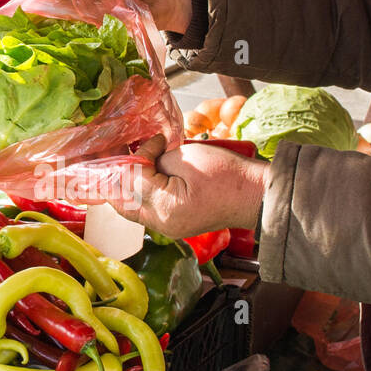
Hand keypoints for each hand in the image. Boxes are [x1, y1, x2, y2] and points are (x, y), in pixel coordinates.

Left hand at [101, 135, 268, 237]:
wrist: (255, 195)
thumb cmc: (227, 176)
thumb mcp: (185, 158)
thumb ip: (155, 160)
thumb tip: (140, 161)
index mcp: (165, 207)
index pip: (132, 177)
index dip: (138, 155)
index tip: (153, 143)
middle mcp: (162, 223)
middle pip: (121, 199)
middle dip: (115, 175)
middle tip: (116, 154)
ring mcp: (167, 227)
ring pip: (129, 207)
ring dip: (124, 185)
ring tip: (122, 164)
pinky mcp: (173, 224)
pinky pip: (145, 209)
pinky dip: (137, 193)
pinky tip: (137, 177)